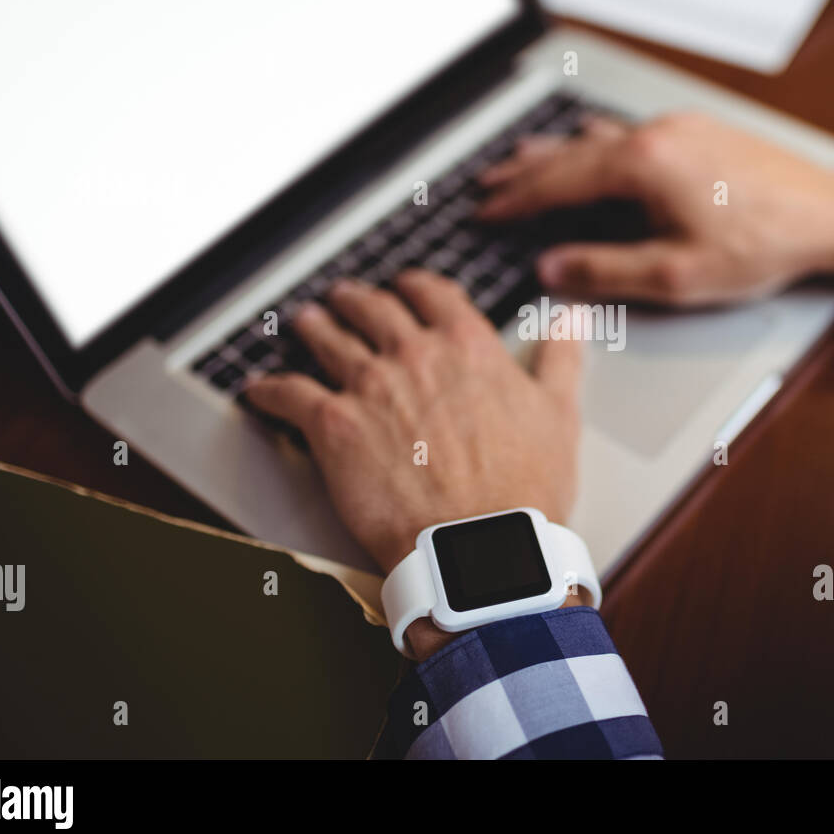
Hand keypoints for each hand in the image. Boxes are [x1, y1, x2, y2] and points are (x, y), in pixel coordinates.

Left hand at [243, 270, 581, 658]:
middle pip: (371, 307)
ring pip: (325, 337)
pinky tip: (260, 391)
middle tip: (344, 301)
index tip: (406, 288)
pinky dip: (269, 389)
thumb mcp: (559, 415)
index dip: (413, 287)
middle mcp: (415, 355)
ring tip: (304, 324)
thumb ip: (561, 358)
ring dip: (311, 326)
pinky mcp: (333, 426)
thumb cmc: (524, 492)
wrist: (481, 547)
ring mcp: (370, 386)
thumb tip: (572, 319)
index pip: (431, 294)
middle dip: (353, 300)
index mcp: (468, 346)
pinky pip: (287, 393)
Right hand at [478, 112, 833, 304]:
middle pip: (570, 153)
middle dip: (523, 172)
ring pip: (597, 138)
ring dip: (555, 154)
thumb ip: (604, 271)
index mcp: (642, 164)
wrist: (829, 215)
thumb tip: (550, 268)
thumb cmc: (762, 244)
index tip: (485, 212)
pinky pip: (628, 133)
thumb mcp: (675, 276)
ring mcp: (678, 128)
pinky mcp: (697, 132)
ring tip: (520, 161)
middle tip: (486, 186)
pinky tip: (589, 144)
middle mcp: (655, 135)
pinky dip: (594, 145)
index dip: (515, 201)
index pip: (557, 182)